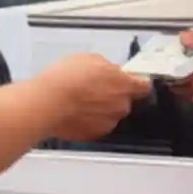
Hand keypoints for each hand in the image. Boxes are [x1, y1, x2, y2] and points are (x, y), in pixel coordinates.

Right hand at [35, 53, 151, 141]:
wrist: (48, 102)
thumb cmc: (67, 79)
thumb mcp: (91, 59)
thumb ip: (108, 67)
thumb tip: (110, 71)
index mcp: (124, 85)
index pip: (144, 86)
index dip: (138, 83)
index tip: (133, 81)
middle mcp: (120, 106)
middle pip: (125, 101)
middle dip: (114, 95)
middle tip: (95, 88)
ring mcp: (108, 122)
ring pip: (110, 114)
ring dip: (101, 109)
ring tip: (80, 100)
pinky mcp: (93, 134)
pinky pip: (96, 126)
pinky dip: (88, 121)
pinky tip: (74, 112)